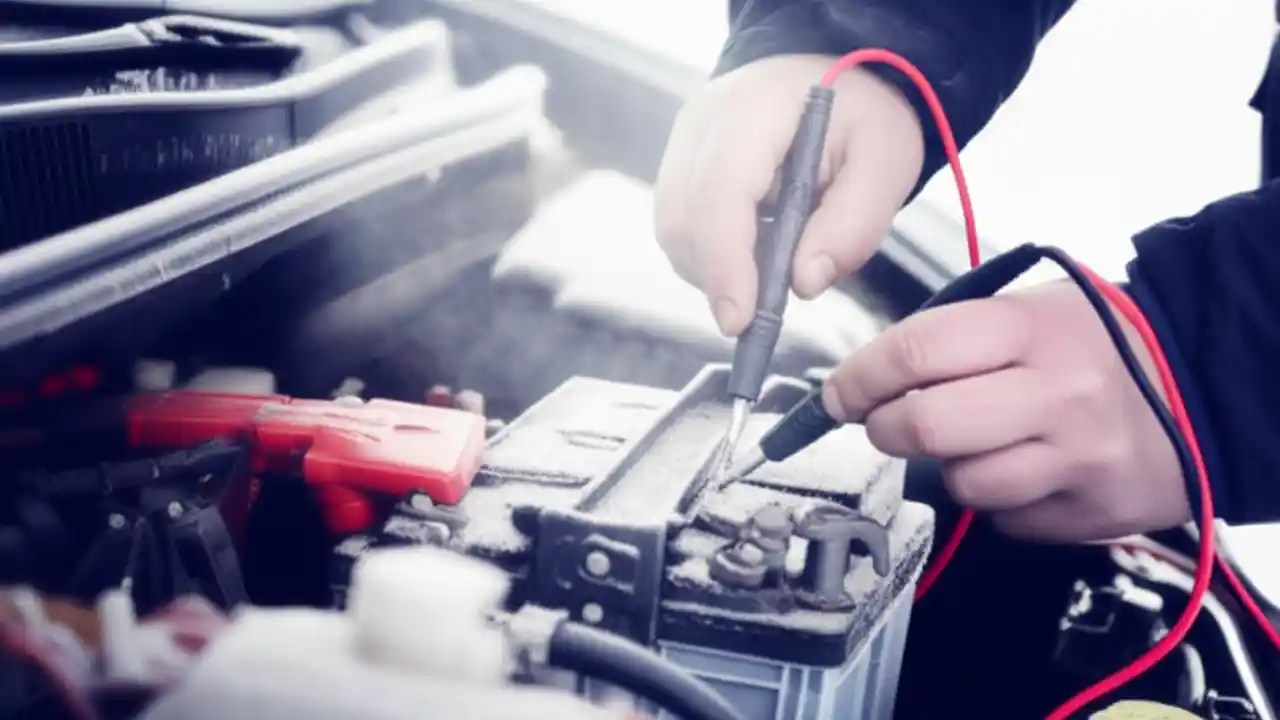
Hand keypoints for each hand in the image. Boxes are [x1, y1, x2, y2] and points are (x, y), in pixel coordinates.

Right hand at [655, 55, 924, 334]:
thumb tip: (803, 284)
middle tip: (764, 312)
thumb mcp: (887, 160)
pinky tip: (750, 253)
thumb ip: (854, 223)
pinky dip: (710, 255)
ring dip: (713, 270)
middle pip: (684, 220)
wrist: (828, 77)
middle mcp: (700, 124)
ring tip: (765, 273)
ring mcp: (679, 144)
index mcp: (753, 109)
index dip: (725, 263)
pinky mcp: (675, 166)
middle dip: (719, 278)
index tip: (740, 320)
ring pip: (673, 231)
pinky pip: (678, 227)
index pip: (720, 193)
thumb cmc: (860, 115)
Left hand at [820, 282, 1190, 541]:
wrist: (1200, 386)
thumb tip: (865, 379)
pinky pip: (1004, 520)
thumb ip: (952, 339)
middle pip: (926, 427)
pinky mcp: (1088, 513)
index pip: (916, 352)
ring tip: (972, 442)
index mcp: (1032, 329)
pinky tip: (1021, 469)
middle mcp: (1057, 394)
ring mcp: (1076, 460)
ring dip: (946, 468)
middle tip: (882, 423)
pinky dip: (996, 500)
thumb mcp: (1031, 310)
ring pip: (962, 483)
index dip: (859, 378)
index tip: (839, 393)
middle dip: (883, 428)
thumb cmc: (1094, 344)